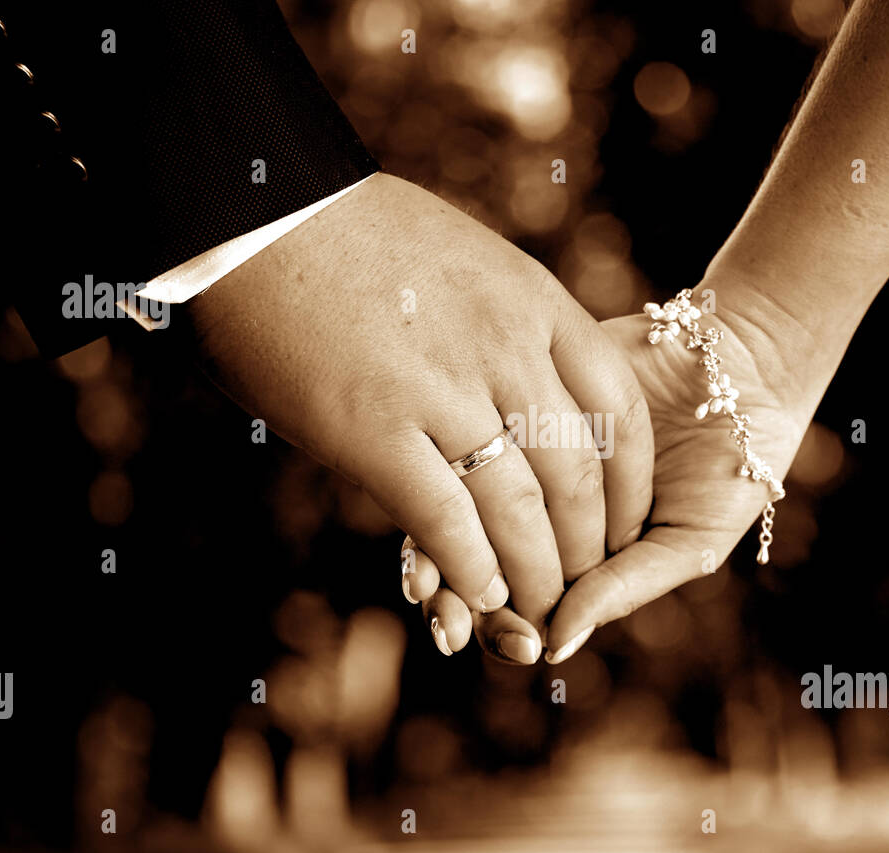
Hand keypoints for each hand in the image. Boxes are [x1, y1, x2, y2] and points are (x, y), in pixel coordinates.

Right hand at [189, 173, 653, 659]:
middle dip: (586, 545)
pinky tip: (480, 594)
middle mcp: (504, 350)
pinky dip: (470, 568)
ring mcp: (443, 391)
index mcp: (533, 303)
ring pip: (520, 510)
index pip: (618, 410)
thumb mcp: (463, 260)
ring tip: (534, 609)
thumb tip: (524, 376)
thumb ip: (506, 324)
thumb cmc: (350, 231)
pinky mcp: (374, 430)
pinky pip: (446, 519)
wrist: (257, 207)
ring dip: (534, 573)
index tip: (627, 522)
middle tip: (581, 585)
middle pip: (576, 474)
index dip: (631, 482)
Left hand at [405, 277, 814, 663]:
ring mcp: (519, 453)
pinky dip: (454, 465)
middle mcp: (534, 509)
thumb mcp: (688, 542)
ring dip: (434, 546)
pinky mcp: (517, 394)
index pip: (519, 606)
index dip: (503, 632)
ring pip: (455, 505)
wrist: (749, 370)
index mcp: (572, 556)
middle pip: (471, 564)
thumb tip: (554, 644)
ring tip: (428, 578)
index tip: (517, 647)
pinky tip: (451, 490)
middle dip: (454, 602)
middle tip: (452, 628)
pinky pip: (471, 435)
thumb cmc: (731, 468)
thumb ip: (623, 590)